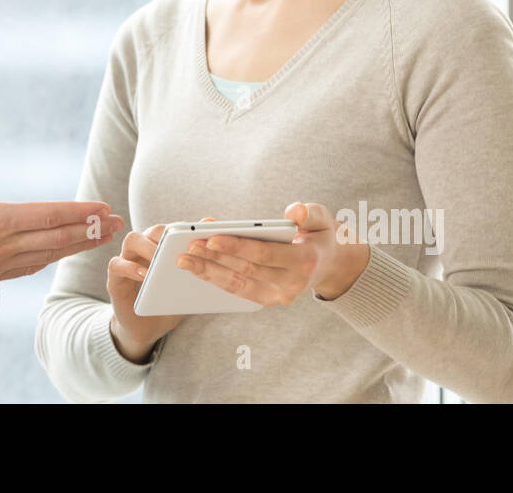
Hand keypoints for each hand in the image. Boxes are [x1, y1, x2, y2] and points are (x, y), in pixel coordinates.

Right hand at [0, 132, 123, 316]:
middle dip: (90, 229)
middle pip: (58, 237)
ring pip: (49, 254)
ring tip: (102, 238)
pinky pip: (32, 266)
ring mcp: (1, 264)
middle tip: (118, 223)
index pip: (48, 215)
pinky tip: (60, 254)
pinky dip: (53, 258)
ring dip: (78, 245)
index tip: (103, 207)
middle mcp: (5, 245)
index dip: (78, 212)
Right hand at [106, 217, 217, 362]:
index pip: (175, 229)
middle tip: (178, 247)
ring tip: (159, 260)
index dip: (187, 228)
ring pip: (132, 239)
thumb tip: (222, 256)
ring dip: (147, 247)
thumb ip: (201, 268)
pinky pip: (117, 264)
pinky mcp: (115, 277)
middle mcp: (145, 247)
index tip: (202, 234)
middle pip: (153, 230)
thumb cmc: (170, 302)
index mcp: (164, 246)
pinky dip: (130, 267)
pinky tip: (144, 275)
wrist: (148, 329)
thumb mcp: (188, 286)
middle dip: (167, 235)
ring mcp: (128, 259)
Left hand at [175, 203, 370, 305]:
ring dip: (208, 272)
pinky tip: (196, 267)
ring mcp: (278, 297)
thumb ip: (308, 213)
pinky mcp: (266, 300)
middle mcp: (291, 286)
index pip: (265, 255)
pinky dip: (215, 279)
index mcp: (305, 263)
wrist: (328, 264)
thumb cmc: (320, 234)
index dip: (237, 247)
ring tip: (183, 259)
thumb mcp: (322, 218)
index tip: (211, 238)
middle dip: (214, 258)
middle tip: (188, 246)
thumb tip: (294, 212)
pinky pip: (236, 290)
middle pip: (246, 271)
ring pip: (237, 285)